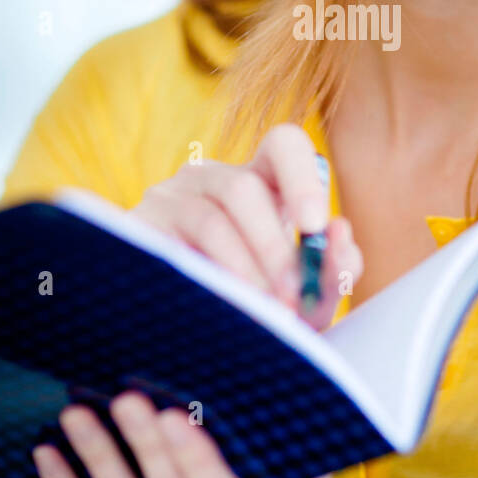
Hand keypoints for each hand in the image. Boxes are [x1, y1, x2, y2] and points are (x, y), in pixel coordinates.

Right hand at [130, 122, 362, 329]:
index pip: (284, 145)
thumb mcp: (304, 290)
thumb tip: (339, 234)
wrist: (185, 332)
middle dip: (273, 246)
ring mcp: (168, 197)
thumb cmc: (260, 302)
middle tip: (293, 295)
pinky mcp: (137, 226)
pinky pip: (170, 246)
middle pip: (243, 187)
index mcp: (259, 178)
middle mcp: (210, 177)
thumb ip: (333, 266)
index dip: (302, 178)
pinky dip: (203, 277)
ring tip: (263, 310)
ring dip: (243, 268)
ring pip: (209, 218)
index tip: (316, 226)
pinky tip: (219, 306)